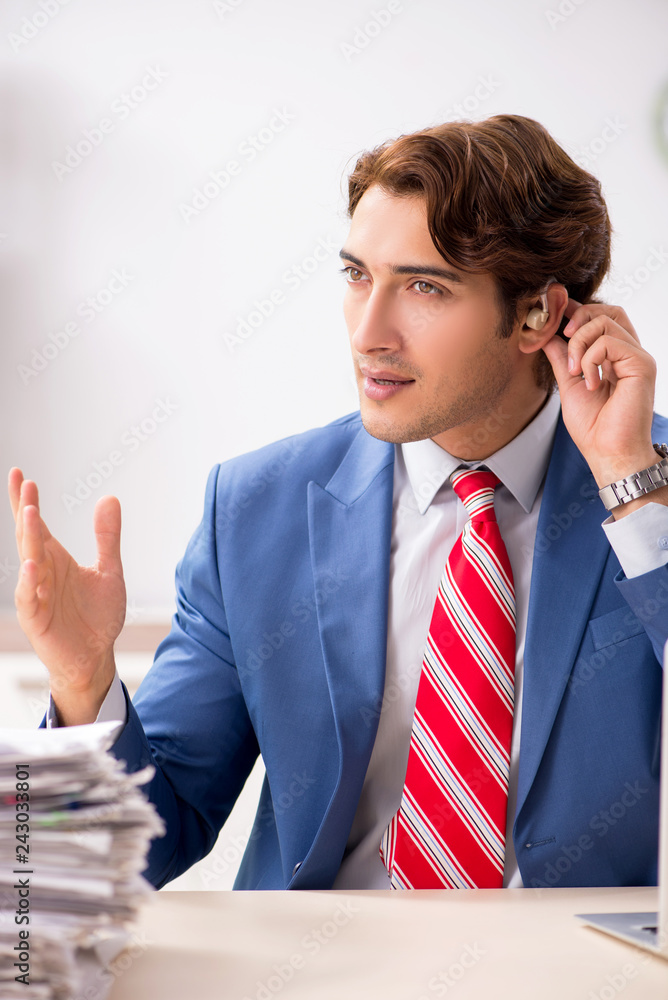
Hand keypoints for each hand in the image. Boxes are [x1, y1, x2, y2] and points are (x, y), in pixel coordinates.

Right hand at [8, 469, 125, 724]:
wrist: (97, 656)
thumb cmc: (97, 616)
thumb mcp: (109, 571)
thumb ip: (107, 537)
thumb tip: (109, 498)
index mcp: (55, 559)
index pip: (37, 525)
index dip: (27, 501)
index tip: (21, 474)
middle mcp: (42, 572)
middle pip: (29, 536)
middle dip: (26, 510)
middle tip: (25, 484)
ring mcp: (36, 594)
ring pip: (28, 561)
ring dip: (28, 538)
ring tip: (31, 513)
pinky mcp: (37, 618)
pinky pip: (28, 597)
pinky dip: (29, 581)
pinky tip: (33, 564)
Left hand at [542, 300, 665, 517]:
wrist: (607, 453)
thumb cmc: (593, 427)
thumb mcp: (569, 385)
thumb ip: (561, 359)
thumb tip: (547, 336)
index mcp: (615, 358)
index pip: (603, 319)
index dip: (579, 310)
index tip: (557, 312)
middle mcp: (629, 354)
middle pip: (609, 310)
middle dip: (579, 316)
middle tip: (563, 336)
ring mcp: (637, 358)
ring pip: (605, 321)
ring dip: (579, 344)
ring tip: (574, 371)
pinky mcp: (641, 365)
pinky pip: (609, 342)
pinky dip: (590, 359)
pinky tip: (591, 383)